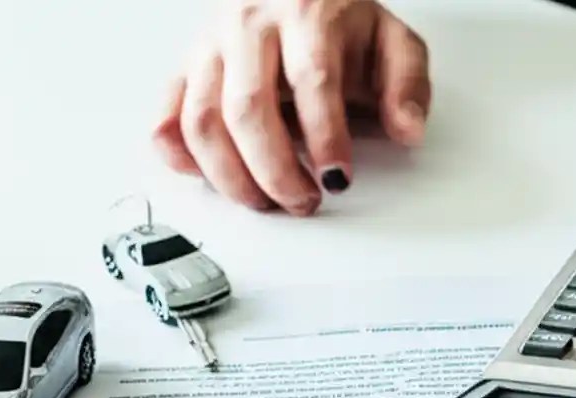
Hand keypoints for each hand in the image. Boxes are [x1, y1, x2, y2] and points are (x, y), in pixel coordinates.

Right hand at [153, 0, 429, 215]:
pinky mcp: (185, 67)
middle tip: (303, 200)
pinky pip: (167, 117)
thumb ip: (407, 83)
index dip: (325, 139)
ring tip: (266, 200)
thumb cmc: (339, 21)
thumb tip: (408, 128)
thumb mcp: (391, 40)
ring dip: (231, 177)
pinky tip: (208, 177)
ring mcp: (210, 47)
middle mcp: (249, 26)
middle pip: (248, 109)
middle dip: (275, 171)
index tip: (338, 178)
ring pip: (202, 121)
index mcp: (306, 14)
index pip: (312, 82)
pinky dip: (179, 156)